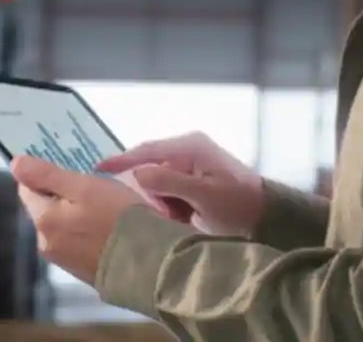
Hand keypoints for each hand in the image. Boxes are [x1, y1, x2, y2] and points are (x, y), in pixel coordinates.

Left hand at [10, 156, 146, 284]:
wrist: (148, 263)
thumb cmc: (117, 217)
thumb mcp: (84, 187)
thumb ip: (47, 175)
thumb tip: (14, 164)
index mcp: (43, 220)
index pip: (27, 188)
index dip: (45, 174)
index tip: (68, 166)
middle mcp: (45, 243)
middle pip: (44, 208)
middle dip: (62, 194)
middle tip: (90, 182)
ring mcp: (63, 260)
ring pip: (61, 224)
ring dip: (74, 212)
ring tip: (102, 203)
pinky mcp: (81, 270)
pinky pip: (75, 241)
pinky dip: (84, 230)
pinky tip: (106, 225)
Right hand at [96, 132, 263, 236]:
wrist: (266, 216)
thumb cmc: (238, 204)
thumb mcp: (204, 195)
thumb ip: (170, 183)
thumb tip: (137, 174)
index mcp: (189, 147)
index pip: (146, 150)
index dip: (120, 160)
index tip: (97, 169)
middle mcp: (186, 150)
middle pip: (149, 166)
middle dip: (146, 191)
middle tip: (146, 209)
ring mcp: (189, 163)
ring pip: (157, 181)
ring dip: (159, 201)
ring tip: (171, 216)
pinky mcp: (192, 179)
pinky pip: (167, 189)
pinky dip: (168, 204)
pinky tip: (176, 216)